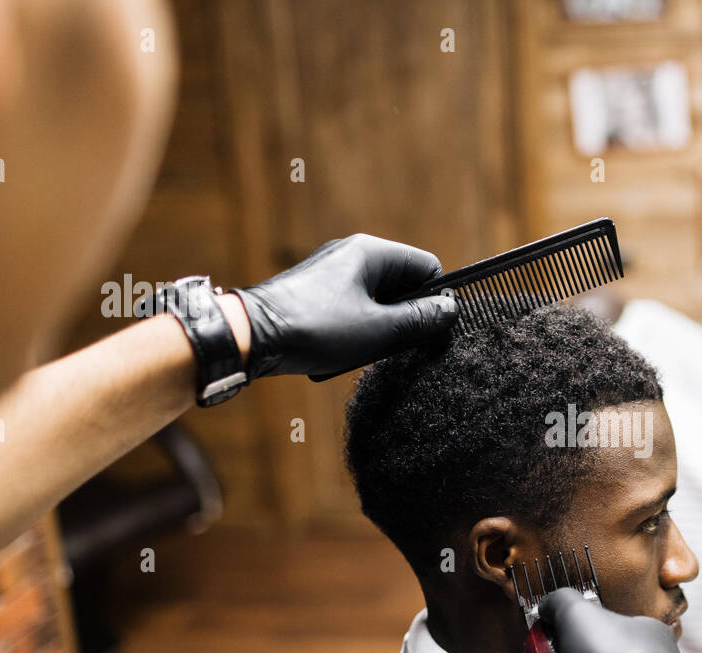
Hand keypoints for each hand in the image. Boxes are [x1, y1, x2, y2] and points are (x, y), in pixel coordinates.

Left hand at [232, 234, 459, 380]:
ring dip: (380, 327)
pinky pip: (352, 307)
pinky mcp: (314, 292)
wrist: (251, 336)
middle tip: (398, 346)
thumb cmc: (315, 329)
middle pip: (402, 283)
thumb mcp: (379, 331)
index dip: (436, 299)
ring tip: (365, 350)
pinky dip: (356, 329)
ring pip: (377, 298)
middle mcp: (351, 253)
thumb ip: (420, 320)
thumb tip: (450, 310)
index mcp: (371, 252)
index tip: (432, 330)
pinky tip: (343, 351)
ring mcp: (330, 272)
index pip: (427, 267)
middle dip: (406, 316)